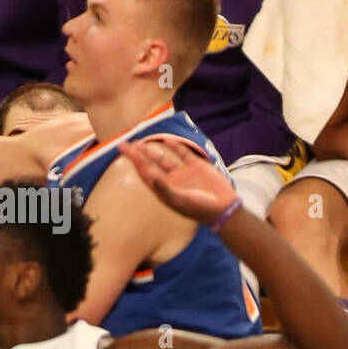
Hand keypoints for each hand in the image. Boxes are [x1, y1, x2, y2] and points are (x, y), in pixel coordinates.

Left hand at [118, 136, 236, 226]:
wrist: (223, 208)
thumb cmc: (198, 208)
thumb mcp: (179, 199)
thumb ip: (163, 187)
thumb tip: (149, 173)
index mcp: (163, 190)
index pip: (145, 173)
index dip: (134, 162)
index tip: (124, 150)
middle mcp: (171, 181)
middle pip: (150, 165)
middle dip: (137, 155)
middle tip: (125, 144)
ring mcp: (183, 173)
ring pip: (164, 159)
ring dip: (152, 151)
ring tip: (140, 142)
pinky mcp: (196, 166)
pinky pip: (183, 153)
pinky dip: (176, 146)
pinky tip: (167, 139)